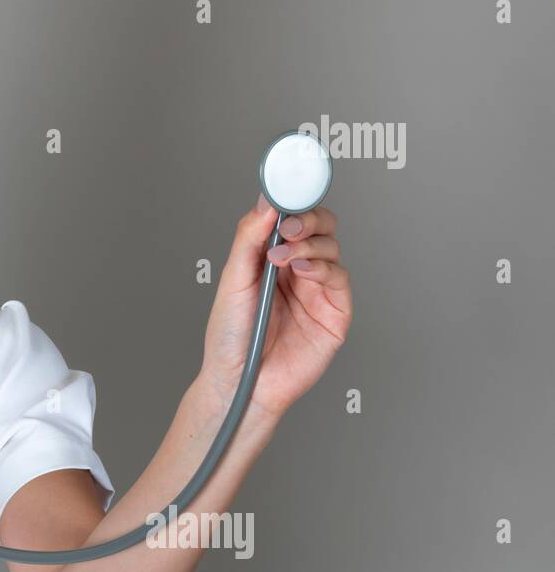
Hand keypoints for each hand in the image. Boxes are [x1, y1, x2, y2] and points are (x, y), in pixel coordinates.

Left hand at [198, 193, 352, 420]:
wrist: (239, 380)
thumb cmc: (231, 337)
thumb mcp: (233, 280)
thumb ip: (249, 239)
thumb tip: (266, 202)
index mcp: (272, 259)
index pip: (292, 219)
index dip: (292, 203)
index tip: (285, 191)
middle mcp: (298, 271)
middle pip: (320, 227)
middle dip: (307, 219)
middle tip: (287, 227)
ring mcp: (318, 291)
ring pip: (331, 248)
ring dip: (309, 245)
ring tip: (282, 258)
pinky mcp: (335, 313)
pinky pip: (340, 280)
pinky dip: (323, 268)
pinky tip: (303, 271)